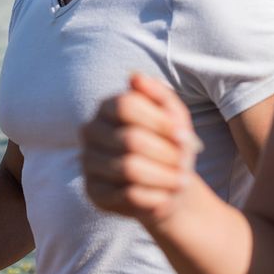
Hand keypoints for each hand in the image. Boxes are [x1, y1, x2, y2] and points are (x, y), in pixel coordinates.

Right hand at [81, 73, 201, 224]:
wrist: (168, 183)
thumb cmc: (170, 143)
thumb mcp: (174, 115)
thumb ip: (159, 94)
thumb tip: (135, 77)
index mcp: (107, 107)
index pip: (126, 105)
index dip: (159, 122)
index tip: (184, 136)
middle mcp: (91, 132)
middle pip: (130, 139)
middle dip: (166, 153)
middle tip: (185, 163)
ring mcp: (88, 162)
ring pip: (128, 169)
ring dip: (164, 176)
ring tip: (181, 181)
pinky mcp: (93, 192)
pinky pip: (127, 195)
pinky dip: (155, 196)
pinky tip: (166, 195)